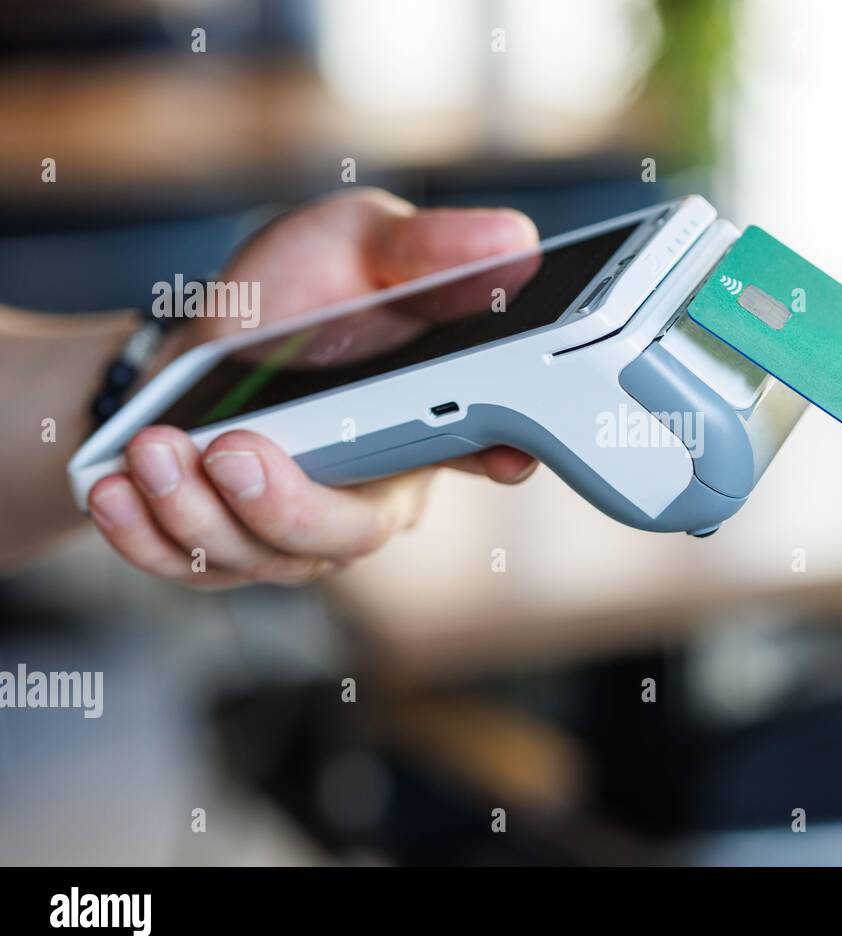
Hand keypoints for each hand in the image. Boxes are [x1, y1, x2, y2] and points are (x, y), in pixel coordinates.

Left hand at [87, 188, 539, 588]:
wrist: (191, 349)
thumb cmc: (293, 295)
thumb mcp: (357, 245)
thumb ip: (424, 249)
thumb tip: (509, 241)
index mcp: (428, 420)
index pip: (488, 445)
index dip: (502, 456)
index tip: (502, 455)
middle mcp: (374, 492)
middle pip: (353, 533)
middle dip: (287, 503)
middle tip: (233, 450)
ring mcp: (301, 532)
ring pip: (264, 556)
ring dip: (199, 511)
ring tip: (152, 451)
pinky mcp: (230, 553)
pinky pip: (194, 568)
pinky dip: (148, 537)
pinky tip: (113, 493)